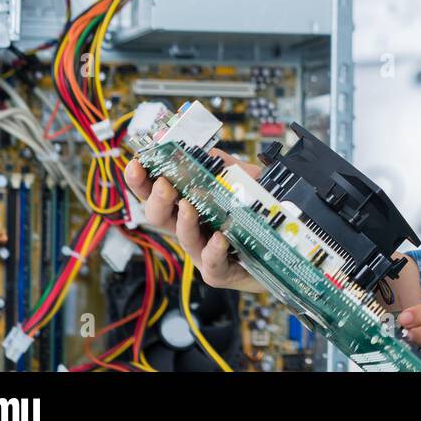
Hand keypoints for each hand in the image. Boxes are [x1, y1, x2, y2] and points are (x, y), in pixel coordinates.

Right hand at [123, 149, 264, 292]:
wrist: (284, 246)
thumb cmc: (258, 214)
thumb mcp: (244, 183)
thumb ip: (224, 167)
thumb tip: (203, 150)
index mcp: (188, 206)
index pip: (156, 193)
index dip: (142, 181)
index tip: (136, 165)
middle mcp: (190, 229)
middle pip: (159, 217)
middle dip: (158, 200)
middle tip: (164, 184)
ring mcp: (202, 252)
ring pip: (185, 239)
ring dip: (184, 221)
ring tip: (188, 207)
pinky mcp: (220, 271)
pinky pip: (212, 263)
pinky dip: (213, 250)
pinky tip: (219, 238)